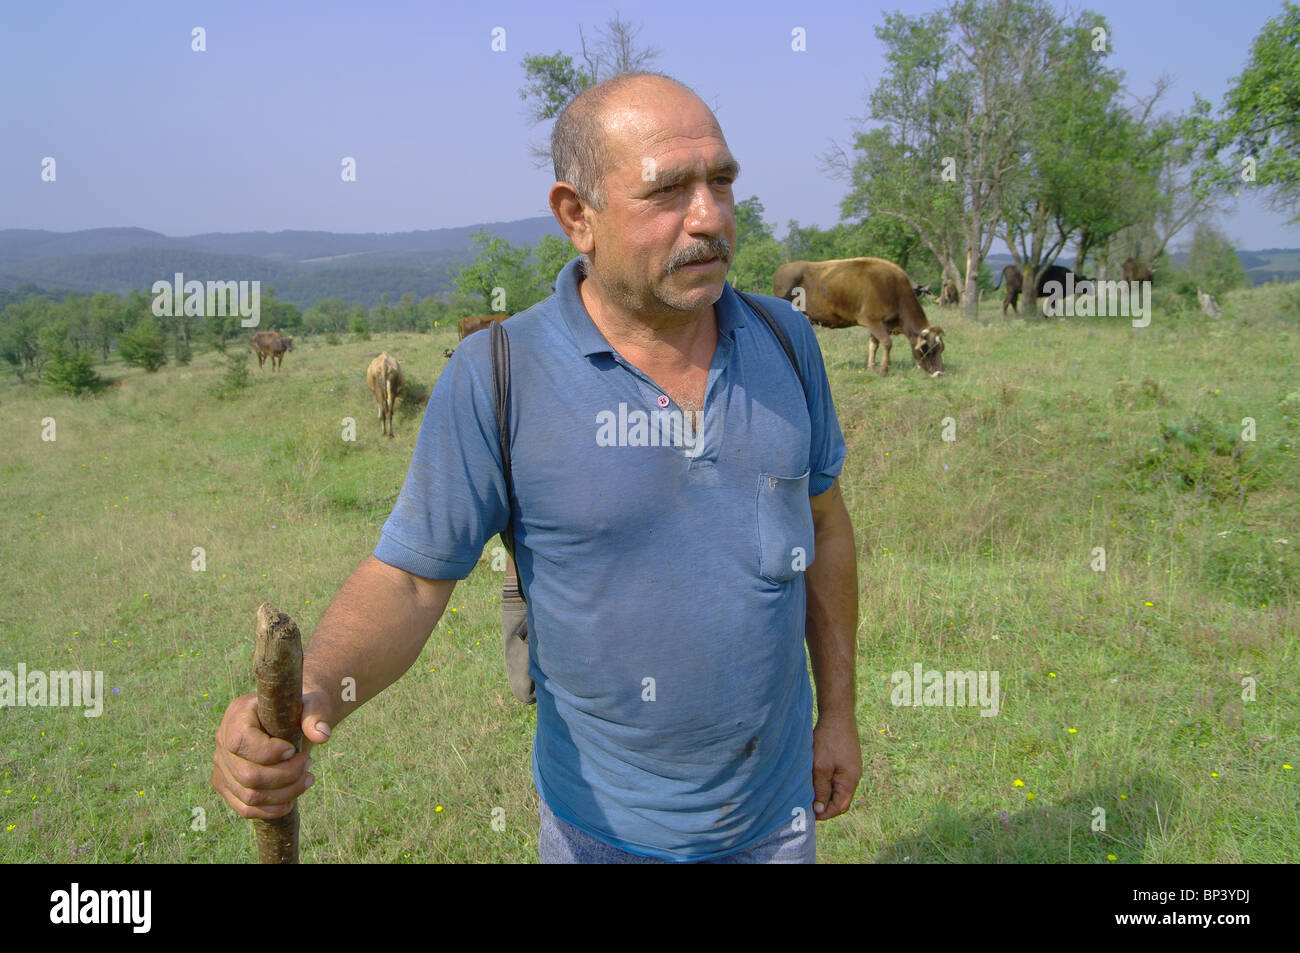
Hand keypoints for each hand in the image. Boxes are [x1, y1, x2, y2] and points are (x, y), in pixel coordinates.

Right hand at [211, 689, 333, 819]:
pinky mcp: (227, 786)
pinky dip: (271, 809)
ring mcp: (222, 766)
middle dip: (286, 776)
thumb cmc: (300, 710)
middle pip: (248, 775)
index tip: (293, 749)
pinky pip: (245, 809)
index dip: (269, 752)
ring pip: (249, 796)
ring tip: (306, 779)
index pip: (241, 741)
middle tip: (307, 763)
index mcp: (238, 714)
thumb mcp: (312, 704)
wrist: (290, 720)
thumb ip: (316, 715)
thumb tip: (322, 736)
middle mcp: (223, 740)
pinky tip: (291, 800)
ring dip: (284, 794)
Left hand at [811, 712, 861, 820]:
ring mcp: (851, 767)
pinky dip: (826, 780)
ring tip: (809, 791)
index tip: (810, 814)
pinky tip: (814, 776)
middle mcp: (854, 776)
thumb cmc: (828, 740)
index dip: (825, 813)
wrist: (837, 714)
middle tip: (807, 804)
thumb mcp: (821, 767)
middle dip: (825, 804)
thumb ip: (821, 789)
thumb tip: (821, 810)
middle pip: (840, 799)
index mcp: (850, 780)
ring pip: (838, 787)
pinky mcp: (846, 759)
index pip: (840, 806)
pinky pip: (837, 776)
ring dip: (824, 791)